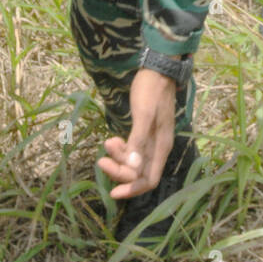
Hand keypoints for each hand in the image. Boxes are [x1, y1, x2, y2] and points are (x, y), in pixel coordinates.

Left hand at [97, 69, 176, 199]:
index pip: (149, 179)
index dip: (132, 189)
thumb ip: (139, 141)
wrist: (157, 69)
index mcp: (161, 146)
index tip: (112, 192)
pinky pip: (132, 149)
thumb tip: (133, 168)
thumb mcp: (144, 114)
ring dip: (118, 158)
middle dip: (119, 170)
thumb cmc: (151, 90)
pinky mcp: (145, 131)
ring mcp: (152, 140)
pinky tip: (112, 140)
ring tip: (106, 143)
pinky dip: (121, 149)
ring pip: (134, 161)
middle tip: (100, 161)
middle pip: (139, 172)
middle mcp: (158, 147)